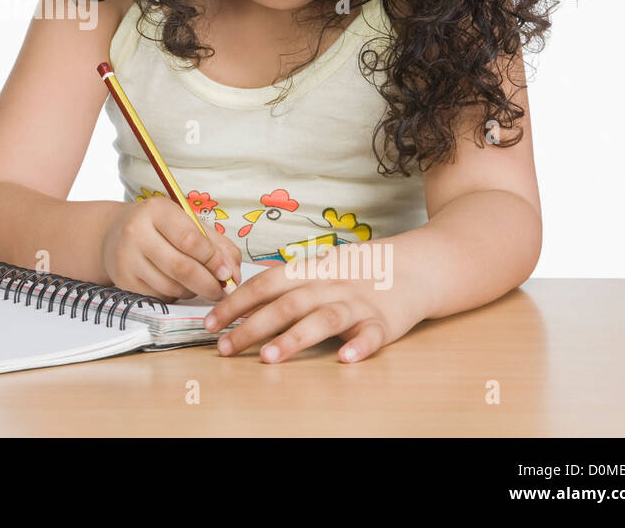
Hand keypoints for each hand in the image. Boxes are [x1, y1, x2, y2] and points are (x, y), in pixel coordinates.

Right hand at [102, 196, 242, 302]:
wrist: (113, 234)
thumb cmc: (160, 227)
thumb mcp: (187, 223)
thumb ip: (217, 245)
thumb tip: (234, 275)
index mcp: (157, 211)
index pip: (190, 239)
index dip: (213, 260)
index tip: (228, 273)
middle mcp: (137, 232)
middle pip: (182, 268)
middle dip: (209, 284)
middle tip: (222, 291)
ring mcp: (127, 259)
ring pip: (172, 287)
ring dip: (193, 291)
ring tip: (198, 283)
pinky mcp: (124, 281)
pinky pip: (160, 297)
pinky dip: (176, 295)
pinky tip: (177, 284)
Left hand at [203, 240, 430, 362]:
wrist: (413, 266)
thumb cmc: (356, 272)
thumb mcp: (317, 270)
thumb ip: (284, 285)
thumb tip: (239, 301)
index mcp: (309, 271)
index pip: (265, 284)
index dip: (236, 303)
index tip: (210, 322)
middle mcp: (329, 285)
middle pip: (287, 304)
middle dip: (253, 327)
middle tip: (225, 348)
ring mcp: (357, 304)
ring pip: (323, 319)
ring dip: (295, 338)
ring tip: (270, 357)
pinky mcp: (384, 322)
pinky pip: (372, 334)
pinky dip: (360, 346)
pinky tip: (345, 358)